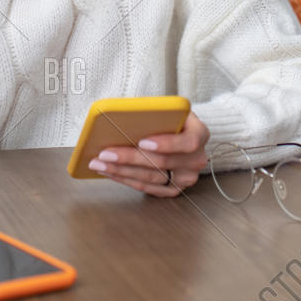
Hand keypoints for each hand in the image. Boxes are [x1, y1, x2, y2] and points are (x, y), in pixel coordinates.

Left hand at [88, 112, 209, 197]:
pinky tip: (110, 172)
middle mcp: (196, 160)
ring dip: (121, 171)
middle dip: (130, 157)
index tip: (143, 141)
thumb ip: (156, 114)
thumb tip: (124, 118)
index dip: (166, 144)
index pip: (188, 142)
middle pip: (162, 162)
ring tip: (100, 163)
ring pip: (151, 178)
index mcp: (200, 134)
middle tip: (105, 153)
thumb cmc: (173, 119)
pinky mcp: (174, 190)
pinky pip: (147, 188)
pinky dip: (126, 180)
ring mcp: (186, 178)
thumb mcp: (171, 110)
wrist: (183, 134)